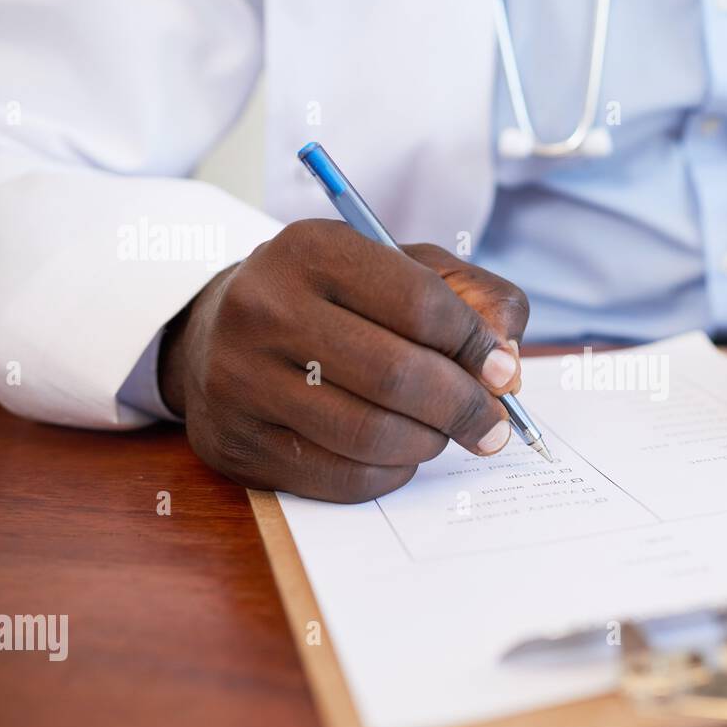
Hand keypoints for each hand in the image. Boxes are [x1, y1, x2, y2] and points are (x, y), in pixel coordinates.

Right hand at [159, 219, 528, 501]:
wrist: (220, 333)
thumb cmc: (334, 300)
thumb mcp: (400, 270)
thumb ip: (472, 298)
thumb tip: (506, 366)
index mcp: (311, 249)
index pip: (420, 304)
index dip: (476, 346)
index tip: (503, 372)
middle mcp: (263, 307)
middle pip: (397, 375)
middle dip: (463, 407)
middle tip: (493, 426)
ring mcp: (239, 378)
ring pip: (370, 434)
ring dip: (427, 442)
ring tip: (441, 433)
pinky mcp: (235, 442)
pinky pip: (340, 477)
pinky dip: (389, 473)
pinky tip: (398, 454)